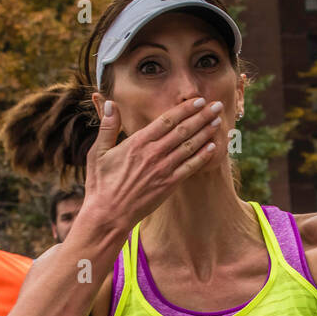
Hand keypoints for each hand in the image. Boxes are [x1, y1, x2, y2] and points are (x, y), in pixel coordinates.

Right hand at [83, 96, 222, 234]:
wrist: (109, 214)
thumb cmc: (101, 184)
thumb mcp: (98, 152)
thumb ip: (107, 127)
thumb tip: (109, 103)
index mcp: (137, 142)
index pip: (167, 120)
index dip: (185, 109)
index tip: (199, 100)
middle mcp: (153, 153)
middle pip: (183, 130)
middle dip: (202, 116)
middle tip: (217, 106)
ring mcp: (163, 169)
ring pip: (189, 146)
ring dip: (206, 132)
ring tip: (218, 121)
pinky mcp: (169, 185)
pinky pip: (190, 168)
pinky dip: (202, 156)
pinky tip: (213, 147)